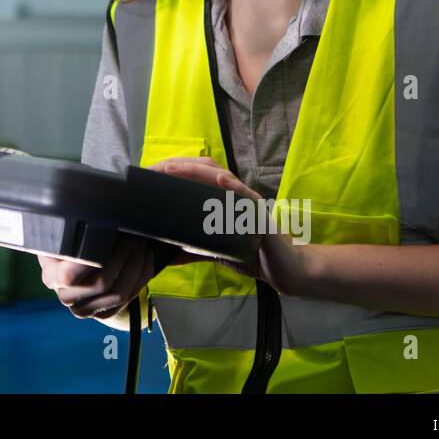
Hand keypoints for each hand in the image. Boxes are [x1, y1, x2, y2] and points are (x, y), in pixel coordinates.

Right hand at [37, 234, 155, 320]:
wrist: (79, 263)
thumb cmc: (73, 241)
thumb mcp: (66, 231)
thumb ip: (74, 228)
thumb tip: (94, 217)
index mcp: (51, 275)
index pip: (70, 275)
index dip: (94, 258)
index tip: (114, 234)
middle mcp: (65, 295)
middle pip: (101, 283)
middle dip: (124, 255)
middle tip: (133, 235)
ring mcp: (83, 308)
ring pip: (119, 293)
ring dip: (137, 264)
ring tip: (141, 244)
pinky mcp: (103, 314)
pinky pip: (129, 299)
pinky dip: (141, 276)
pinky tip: (144, 259)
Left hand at [149, 157, 309, 295]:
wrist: (285, 270)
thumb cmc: (252, 256)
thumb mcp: (216, 250)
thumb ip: (194, 248)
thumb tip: (165, 252)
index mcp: (224, 201)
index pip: (199, 179)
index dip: (178, 172)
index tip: (154, 172)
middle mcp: (235, 196)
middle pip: (207, 172)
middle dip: (181, 167)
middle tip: (157, 168)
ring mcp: (248, 203)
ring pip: (223, 179)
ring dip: (197, 171)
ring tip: (175, 168)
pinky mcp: (260, 215)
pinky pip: (247, 197)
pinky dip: (233, 187)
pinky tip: (220, 180)